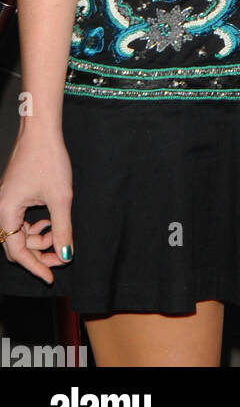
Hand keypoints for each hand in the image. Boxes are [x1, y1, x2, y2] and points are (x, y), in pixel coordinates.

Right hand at [0, 132, 73, 281]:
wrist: (40, 130)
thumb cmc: (49, 159)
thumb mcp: (61, 197)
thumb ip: (62, 229)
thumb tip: (66, 255)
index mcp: (5, 211)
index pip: (17, 251)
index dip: (35, 266)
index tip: (51, 277)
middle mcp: (0, 208)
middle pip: (15, 244)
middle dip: (38, 253)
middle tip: (62, 256)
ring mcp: (5, 201)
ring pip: (19, 233)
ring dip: (38, 238)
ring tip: (59, 234)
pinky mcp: (13, 195)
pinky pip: (20, 220)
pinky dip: (35, 225)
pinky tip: (50, 220)